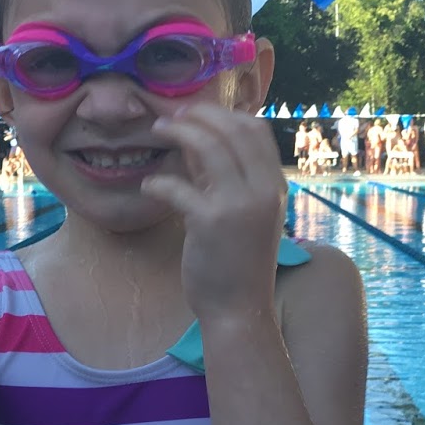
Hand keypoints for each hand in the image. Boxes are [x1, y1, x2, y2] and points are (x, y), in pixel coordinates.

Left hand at [140, 105, 284, 323]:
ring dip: (179, 133)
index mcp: (275, 186)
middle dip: (198, 116)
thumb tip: (197, 142)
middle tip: (170, 118)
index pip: (255, 129)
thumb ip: (223, 178)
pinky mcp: (210, 222)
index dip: (223, 114)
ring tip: (158, 133)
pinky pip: (179, 186)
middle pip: (232, 129)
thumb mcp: (242, 214)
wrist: (239, 310)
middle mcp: (263, 190)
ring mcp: (239, 205)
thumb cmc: (237, 263)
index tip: (196, 115)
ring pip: (208, 146)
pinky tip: (149, 186)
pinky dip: (159, 182)